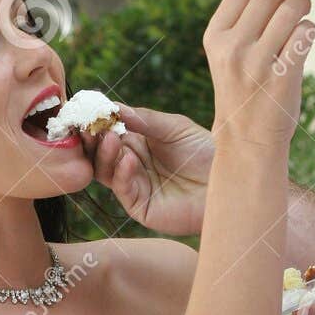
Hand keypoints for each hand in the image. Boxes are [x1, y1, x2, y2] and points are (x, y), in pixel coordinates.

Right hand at [83, 104, 213, 237]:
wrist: (229, 180)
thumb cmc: (206, 151)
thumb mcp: (174, 127)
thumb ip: (143, 119)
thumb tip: (112, 106)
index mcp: (138, 144)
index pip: (107, 133)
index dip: (95, 124)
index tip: (85, 111)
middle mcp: (132, 165)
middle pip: (100, 154)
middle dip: (93, 140)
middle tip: (89, 126)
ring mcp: (135, 187)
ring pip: (105, 172)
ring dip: (104, 154)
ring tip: (111, 138)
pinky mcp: (142, 208)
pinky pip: (124, 190)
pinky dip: (122, 174)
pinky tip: (129, 160)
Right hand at [203, 0, 314, 149]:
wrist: (247, 141)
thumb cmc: (243, 91)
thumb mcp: (228, 54)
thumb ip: (243, 18)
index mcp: (215, 36)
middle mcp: (232, 47)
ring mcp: (257, 63)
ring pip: (292, 9)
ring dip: (304, 3)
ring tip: (304, 8)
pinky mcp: (282, 77)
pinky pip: (306, 35)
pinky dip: (310, 30)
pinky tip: (305, 38)